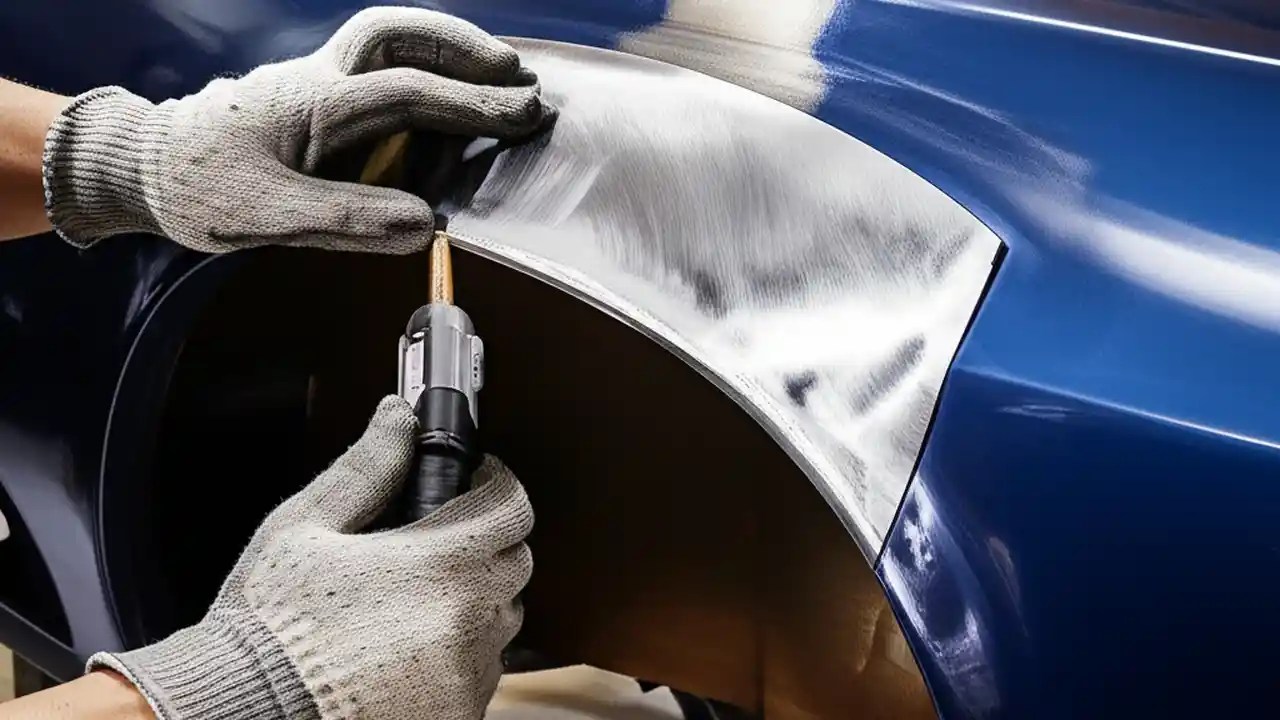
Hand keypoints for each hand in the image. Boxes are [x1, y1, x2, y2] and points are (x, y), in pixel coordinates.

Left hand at [42, 7, 552, 253]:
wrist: (146, 165)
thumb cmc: (201, 190)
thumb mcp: (266, 218)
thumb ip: (346, 220)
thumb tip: (425, 225)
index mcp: (311, 107)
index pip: (404, 94)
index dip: (467, 105)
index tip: (522, 115)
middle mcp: (317, 80)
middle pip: (393, 34)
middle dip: (460, 46)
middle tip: (515, 71)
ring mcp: (314, 79)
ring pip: (385, 36)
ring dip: (443, 44)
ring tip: (495, 69)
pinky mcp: (313, 93)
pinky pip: (375, 64)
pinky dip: (420, 65)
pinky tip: (444, 92)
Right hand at [90, 396, 533, 719]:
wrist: (241, 711)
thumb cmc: (267, 624)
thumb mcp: (305, 526)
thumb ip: (367, 467)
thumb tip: (398, 416)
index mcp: (438, 565)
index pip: (512, 507)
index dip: (496, 484)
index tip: (477, 481)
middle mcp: (467, 621)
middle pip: (514, 563)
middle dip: (485, 542)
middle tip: (435, 542)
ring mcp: (467, 674)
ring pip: (502, 619)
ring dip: (473, 602)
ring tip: (410, 603)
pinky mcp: (458, 714)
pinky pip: (482, 672)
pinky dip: (459, 655)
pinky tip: (406, 650)